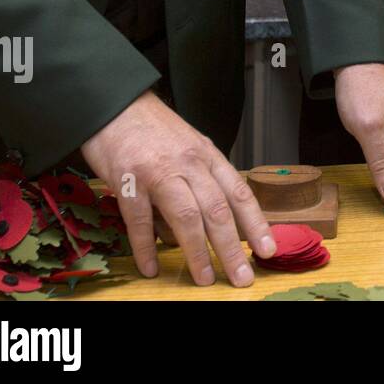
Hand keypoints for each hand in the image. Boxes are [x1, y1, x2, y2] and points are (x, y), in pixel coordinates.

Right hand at [81, 91, 274, 286]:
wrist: (115, 105)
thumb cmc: (154, 129)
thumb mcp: (189, 146)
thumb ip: (202, 179)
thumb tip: (213, 220)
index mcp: (208, 155)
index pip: (239, 192)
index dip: (256, 223)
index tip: (268, 248)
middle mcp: (189, 163)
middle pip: (217, 210)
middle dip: (232, 247)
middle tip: (241, 277)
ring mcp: (159, 172)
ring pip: (186, 216)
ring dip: (197, 252)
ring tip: (205, 278)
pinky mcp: (128, 181)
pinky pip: (140, 221)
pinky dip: (146, 248)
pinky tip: (151, 267)